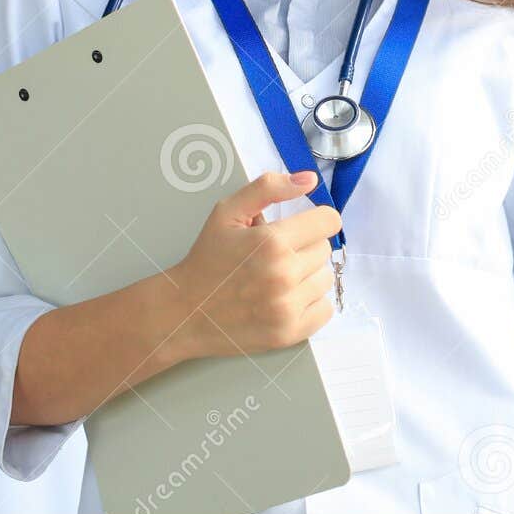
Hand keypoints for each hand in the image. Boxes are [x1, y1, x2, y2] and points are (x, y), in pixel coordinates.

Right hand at [167, 170, 338, 357]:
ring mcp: (287, 307)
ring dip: (308, 276)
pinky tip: (286, 299)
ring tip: (278, 278)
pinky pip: (325, 310)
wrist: (185, 311)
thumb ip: (268, 188)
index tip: (301, 228)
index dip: (316, 220)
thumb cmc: (207, 259)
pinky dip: (310, 303)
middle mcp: (283, 274)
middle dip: (304, 247)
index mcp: (272, 241)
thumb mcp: (227, 212)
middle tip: (277, 255)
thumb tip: (309, 180)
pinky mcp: (289, 333)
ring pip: (325, 279)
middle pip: (325, 250)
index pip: (328, 221)